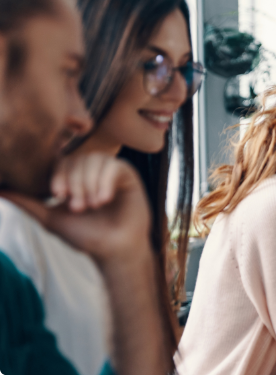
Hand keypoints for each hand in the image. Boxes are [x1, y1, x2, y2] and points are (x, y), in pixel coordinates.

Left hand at [0, 153, 150, 265]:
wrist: (114, 250)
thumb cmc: (85, 237)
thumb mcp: (51, 218)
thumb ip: (27, 203)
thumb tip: (0, 191)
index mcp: (75, 178)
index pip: (62, 162)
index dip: (59, 175)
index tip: (57, 195)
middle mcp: (93, 171)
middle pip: (79, 160)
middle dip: (75, 183)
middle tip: (78, 207)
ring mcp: (111, 172)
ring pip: (96, 161)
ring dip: (90, 183)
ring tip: (93, 206)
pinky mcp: (128, 175)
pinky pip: (114, 167)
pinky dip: (106, 182)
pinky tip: (104, 200)